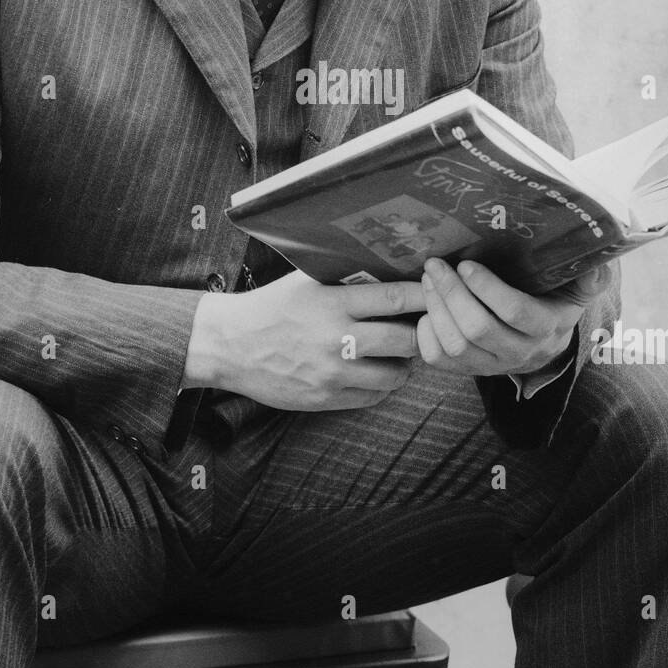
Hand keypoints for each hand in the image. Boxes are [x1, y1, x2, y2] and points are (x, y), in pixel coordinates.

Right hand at [183, 269, 424, 410]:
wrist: (230, 345)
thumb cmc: (273, 307)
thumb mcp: (307, 282)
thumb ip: (346, 279)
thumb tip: (393, 268)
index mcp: (333, 303)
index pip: (397, 298)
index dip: (424, 296)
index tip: (437, 291)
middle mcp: (337, 340)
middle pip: (407, 341)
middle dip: (421, 333)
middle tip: (423, 326)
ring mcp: (332, 374)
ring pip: (396, 376)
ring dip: (404, 364)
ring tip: (399, 352)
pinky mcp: (326, 399)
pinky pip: (373, 397)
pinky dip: (381, 385)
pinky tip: (375, 370)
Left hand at [416, 257, 609, 378]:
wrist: (541, 348)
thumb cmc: (553, 304)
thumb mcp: (576, 290)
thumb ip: (588, 277)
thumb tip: (598, 264)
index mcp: (546, 327)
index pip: (515, 312)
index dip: (488, 289)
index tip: (467, 264)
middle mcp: (519, 351)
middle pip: (478, 328)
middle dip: (452, 293)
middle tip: (436, 265)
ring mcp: (492, 365)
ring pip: (456, 344)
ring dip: (436, 309)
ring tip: (428, 279)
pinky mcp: (468, 370)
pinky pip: (439, 359)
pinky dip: (426, 333)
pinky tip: (426, 309)